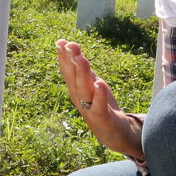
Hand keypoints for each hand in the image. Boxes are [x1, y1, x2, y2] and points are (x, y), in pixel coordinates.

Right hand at [55, 39, 141, 157]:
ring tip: (81, 58)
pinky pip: (99, 106)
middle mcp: (80, 98)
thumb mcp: (91, 85)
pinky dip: (98, 95)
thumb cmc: (102, 107)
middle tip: (68, 44)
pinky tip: (99, 84)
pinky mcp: (102, 118)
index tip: (60, 41)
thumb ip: (83, 70)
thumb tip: (73, 48)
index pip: (68, 71)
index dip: (63, 57)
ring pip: (84, 89)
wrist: (115, 134)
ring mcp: (90, 108)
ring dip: (82, 74)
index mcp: (76, 90)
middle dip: (70, 61)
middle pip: (73, 78)